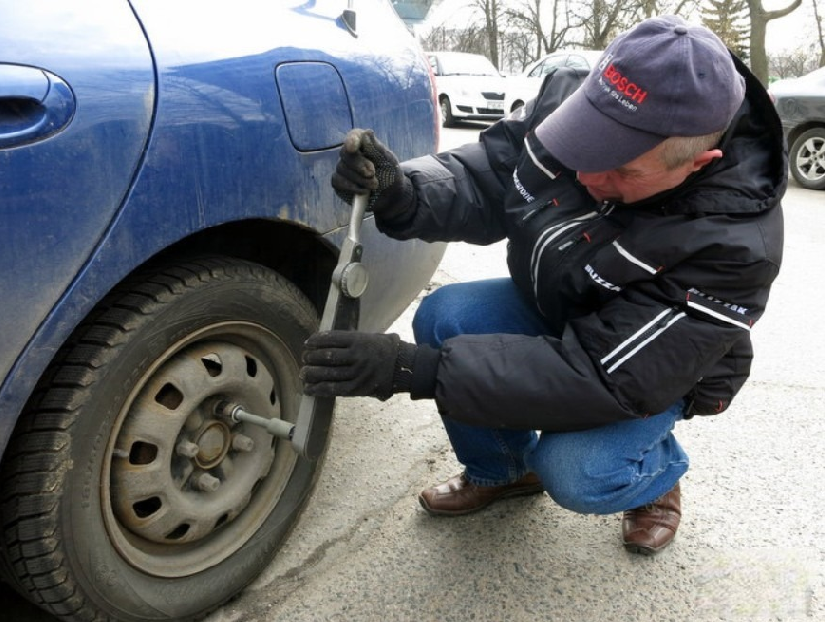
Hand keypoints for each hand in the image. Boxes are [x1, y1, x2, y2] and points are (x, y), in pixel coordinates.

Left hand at [301, 331, 415, 400]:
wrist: (404, 367)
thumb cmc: (386, 350)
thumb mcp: (371, 337)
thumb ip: (351, 340)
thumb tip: (327, 341)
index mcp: (360, 340)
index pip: (331, 338)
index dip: (316, 341)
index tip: (308, 343)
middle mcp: (358, 356)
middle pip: (327, 356)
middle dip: (311, 358)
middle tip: (304, 358)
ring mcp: (358, 373)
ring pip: (328, 373)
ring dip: (312, 373)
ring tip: (303, 373)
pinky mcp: (358, 388)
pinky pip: (334, 389)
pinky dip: (319, 389)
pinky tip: (309, 388)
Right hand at [331, 129, 413, 218]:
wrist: (389, 195)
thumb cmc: (390, 175)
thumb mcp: (388, 162)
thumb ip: (377, 148)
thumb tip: (367, 133)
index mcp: (364, 144)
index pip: (354, 136)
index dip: (352, 140)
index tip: (352, 148)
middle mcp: (350, 154)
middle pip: (345, 154)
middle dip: (359, 165)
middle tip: (372, 174)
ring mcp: (343, 168)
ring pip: (342, 169)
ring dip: (360, 179)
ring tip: (374, 185)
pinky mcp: (339, 182)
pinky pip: (338, 182)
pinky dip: (351, 188)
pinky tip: (364, 191)